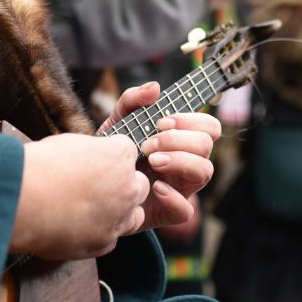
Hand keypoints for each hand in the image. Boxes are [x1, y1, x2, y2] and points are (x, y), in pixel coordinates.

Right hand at [10, 134, 149, 260]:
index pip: (128, 151)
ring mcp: (118, 218)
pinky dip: (97, 234)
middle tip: (96, 187)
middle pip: (139, 185)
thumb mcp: (67, 144)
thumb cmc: (39, 167)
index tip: (95, 162)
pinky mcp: (103, 243)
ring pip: (134, 217)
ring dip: (120, 213)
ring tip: (91, 211)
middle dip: (123, 185)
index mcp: (119, 156)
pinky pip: (110, 238)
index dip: (110, 156)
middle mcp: (127, 188)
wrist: (24, 200)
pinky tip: (76, 227)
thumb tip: (86, 158)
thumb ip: (88, 152)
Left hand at [101, 82, 218, 231]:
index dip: (192, 121)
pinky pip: (186, 210)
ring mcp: (181, 188)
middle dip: (178, 140)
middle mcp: (187, 163)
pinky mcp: (168, 212)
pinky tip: (154, 188)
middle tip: (148, 144)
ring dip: (179, 161)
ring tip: (152, 161)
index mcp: (181, 141)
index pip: (209, 127)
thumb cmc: (113, 153)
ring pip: (204, 172)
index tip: (162, 122)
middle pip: (206, 145)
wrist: (92, 185)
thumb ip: (132, 102)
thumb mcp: (117, 123)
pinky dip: (174, 198)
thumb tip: (155, 88)